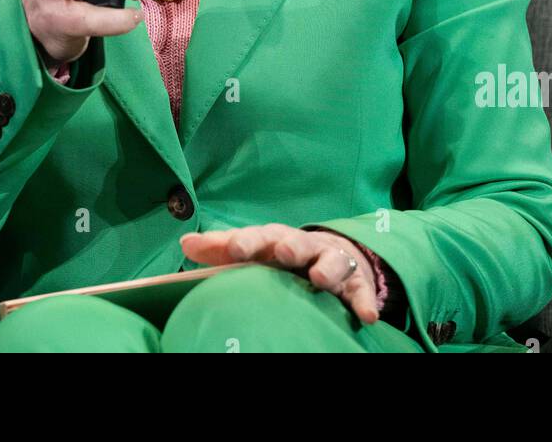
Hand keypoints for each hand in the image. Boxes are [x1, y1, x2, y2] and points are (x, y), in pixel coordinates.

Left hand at [180, 223, 382, 323]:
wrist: (334, 252)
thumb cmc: (282, 256)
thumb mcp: (254, 250)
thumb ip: (221, 249)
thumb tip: (185, 241)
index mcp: (275, 239)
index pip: (258, 237)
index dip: (246, 242)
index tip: (234, 250)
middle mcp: (303, 246)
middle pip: (296, 242)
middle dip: (290, 245)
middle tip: (282, 252)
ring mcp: (331, 262)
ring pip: (331, 261)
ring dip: (326, 267)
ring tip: (320, 277)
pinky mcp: (355, 282)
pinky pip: (361, 290)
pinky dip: (365, 301)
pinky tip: (367, 315)